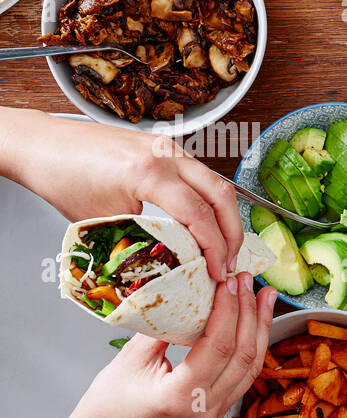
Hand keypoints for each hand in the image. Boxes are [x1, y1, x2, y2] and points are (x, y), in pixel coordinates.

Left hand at [0, 107, 242, 280]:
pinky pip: (201, 176)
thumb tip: (172, 265)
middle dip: (233, 233)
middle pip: (222, 194)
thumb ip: (143, 237)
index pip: (199, 214)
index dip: (215, 248)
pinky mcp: (166, 147)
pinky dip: (210, 202)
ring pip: (217, 183)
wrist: (43, 145)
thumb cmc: (62, 178)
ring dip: (225, 217)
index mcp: (147, 172)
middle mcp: (165, 154)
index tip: (218, 272)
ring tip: (223, 248)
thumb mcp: (103, 219)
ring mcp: (168, 147)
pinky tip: (206, 224)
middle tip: (230, 262)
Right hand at [51, 273, 277, 417]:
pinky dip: (249, 349)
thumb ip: (161, 330)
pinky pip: (243, 379)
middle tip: (251, 281)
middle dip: (252, 313)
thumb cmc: (105, 414)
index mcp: (181, 398)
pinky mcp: (216, 417)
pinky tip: (251, 327)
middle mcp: (206, 411)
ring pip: (251, 368)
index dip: (229, 309)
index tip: (229, 281)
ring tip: (263, 298)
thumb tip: (184, 295)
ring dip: (259, 330)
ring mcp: (215, 417)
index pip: (220, 345)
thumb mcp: (128, 362)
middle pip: (245, 355)